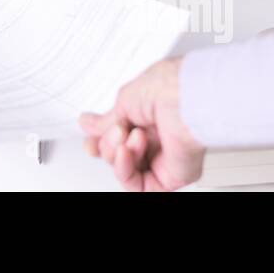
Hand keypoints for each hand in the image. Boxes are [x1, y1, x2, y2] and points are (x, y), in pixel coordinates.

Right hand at [78, 57, 204, 191]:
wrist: (187, 98)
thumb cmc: (167, 88)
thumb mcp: (125, 100)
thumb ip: (106, 120)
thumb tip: (86, 124)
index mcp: (147, 116)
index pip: (117, 137)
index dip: (100, 140)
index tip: (90, 137)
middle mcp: (155, 137)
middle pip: (116, 154)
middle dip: (108, 142)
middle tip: (117, 128)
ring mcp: (162, 157)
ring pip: (124, 169)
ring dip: (116, 153)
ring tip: (127, 134)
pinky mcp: (170, 175)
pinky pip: (138, 185)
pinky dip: (124, 170)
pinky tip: (125, 152)